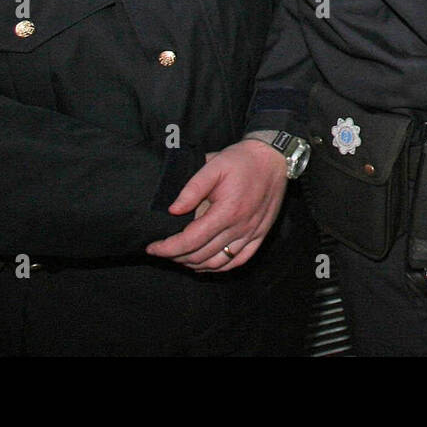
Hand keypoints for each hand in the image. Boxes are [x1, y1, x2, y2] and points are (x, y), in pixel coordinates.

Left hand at [145, 139, 286, 271]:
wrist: (273, 158)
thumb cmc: (241, 160)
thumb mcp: (213, 165)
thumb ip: (192, 188)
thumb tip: (173, 210)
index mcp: (227, 211)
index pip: (191, 241)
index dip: (168, 248)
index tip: (152, 248)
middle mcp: (240, 227)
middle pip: (202, 255)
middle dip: (176, 257)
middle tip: (162, 250)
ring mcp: (251, 234)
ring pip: (219, 263)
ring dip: (195, 264)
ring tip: (179, 257)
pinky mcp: (260, 234)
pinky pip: (239, 260)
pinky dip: (220, 267)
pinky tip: (206, 263)